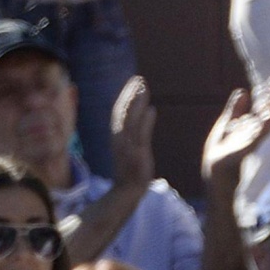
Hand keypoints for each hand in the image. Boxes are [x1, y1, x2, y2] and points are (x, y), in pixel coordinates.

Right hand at [109, 76, 155, 190]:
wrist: (126, 191)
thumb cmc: (130, 170)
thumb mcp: (130, 146)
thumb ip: (136, 130)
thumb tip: (146, 111)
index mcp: (116, 136)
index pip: (119, 111)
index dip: (126, 95)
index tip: (134, 82)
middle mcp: (119, 138)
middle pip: (122, 111)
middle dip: (130, 94)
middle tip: (140, 79)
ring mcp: (127, 146)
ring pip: (130, 120)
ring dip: (137, 103)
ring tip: (145, 88)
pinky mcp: (137, 154)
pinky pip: (141, 135)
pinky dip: (145, 121)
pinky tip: (152, 109)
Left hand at [201, 78, 269, 187]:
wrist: (215, 171)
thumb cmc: (221, 151)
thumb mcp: (226, 123)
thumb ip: (235, 109)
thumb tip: (242, 90)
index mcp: (250, 125)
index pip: (262, 106)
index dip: (267, 93)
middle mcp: (255, 131)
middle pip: (267, 111)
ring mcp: (253, 140)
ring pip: (267, 122)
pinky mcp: (248, 148)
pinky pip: (260, 136)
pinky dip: (265, 126)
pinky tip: (268, 115)